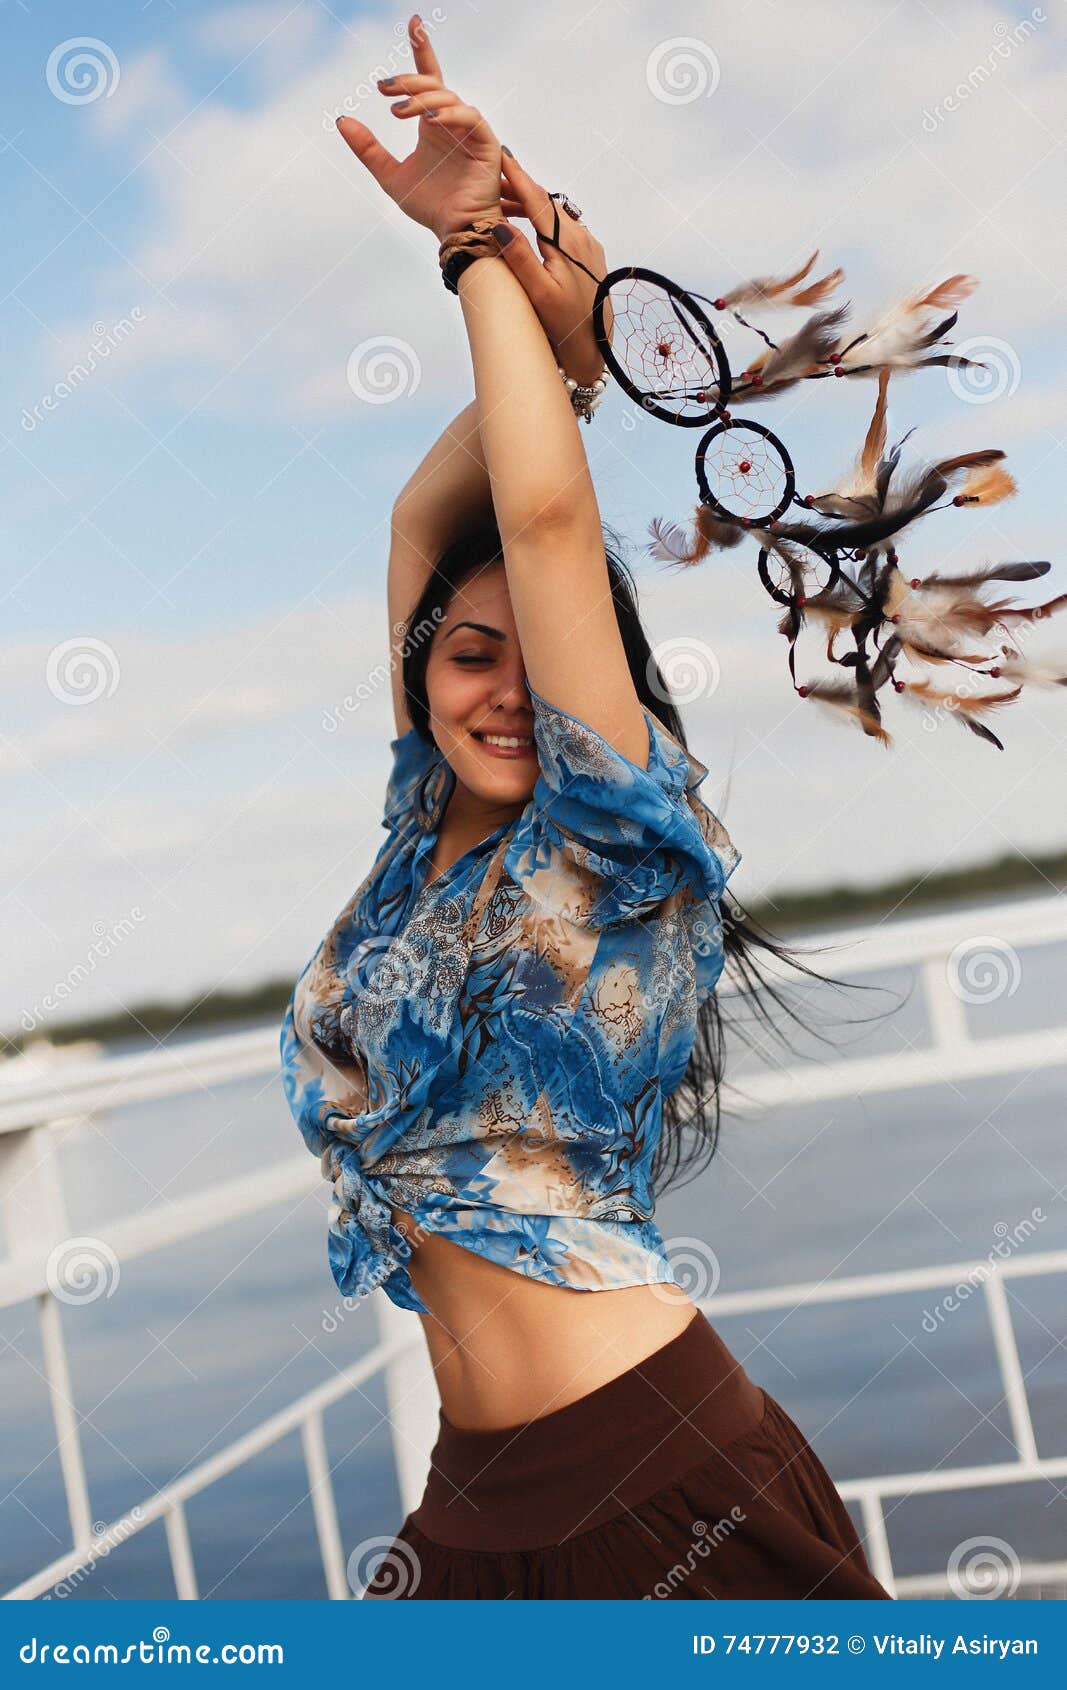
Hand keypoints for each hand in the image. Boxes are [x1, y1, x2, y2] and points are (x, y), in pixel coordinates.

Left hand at [336, 14, 502, 243]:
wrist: (455, 232)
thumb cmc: (431, 206)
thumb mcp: (390, 176)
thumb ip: (368, 149)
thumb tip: (341, 120)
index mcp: (433, 123)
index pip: (428, 79)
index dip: (421, 50)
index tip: (413, 24)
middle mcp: (452, 122)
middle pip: (433, 85)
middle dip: (408, 81)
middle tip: (383, 89)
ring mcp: (470, 130)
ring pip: (448, 98)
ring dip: (421, 99)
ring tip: (396, 112)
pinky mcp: (486, 142)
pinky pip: (469, 117)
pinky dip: (449, 114)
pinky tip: (428, 121)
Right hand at [495, 151, 613, 388]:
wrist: (594, 349)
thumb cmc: (564, 326)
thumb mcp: (537, 293)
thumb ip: (518, 256)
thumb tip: (499, 224)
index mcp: (565, 243)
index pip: (537, 200)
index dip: (517, 176)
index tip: (501, 155)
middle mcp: (581, 238)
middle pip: (546, 202)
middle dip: (519, 189)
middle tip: (491, 185)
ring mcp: (589, 246)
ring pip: (556, 213)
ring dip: (530, 206)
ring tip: (504, 207)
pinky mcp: (592, 256)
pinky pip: (565, 227)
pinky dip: (545, 220)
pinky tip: (531, 228)